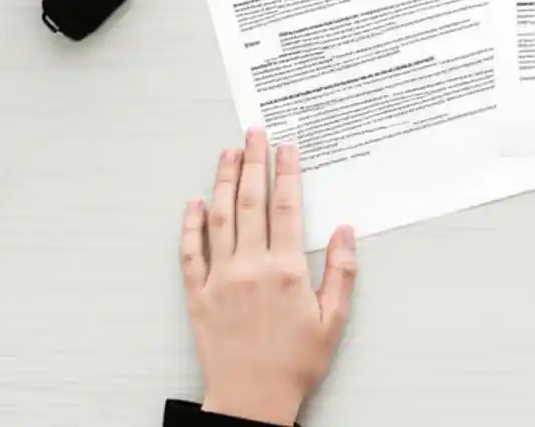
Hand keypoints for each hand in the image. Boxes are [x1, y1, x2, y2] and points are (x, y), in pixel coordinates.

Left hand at [180, 128, 357, 425]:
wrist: (252, 399)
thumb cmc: (295, 364)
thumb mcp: (334, 319)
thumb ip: (341, 271)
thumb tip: (344, 232)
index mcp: (285, 270)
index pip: (285, 207)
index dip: (286, 172)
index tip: (288, 148)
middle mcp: (249, 268)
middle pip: (251, 202)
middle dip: (254, 163)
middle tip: (255, 134)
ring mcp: (219, 280)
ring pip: (220, 218)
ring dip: (224, 181)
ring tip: (228, 153)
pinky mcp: (198, 296)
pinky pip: (190, 252)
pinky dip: (191, 224)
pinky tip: (195, 203)